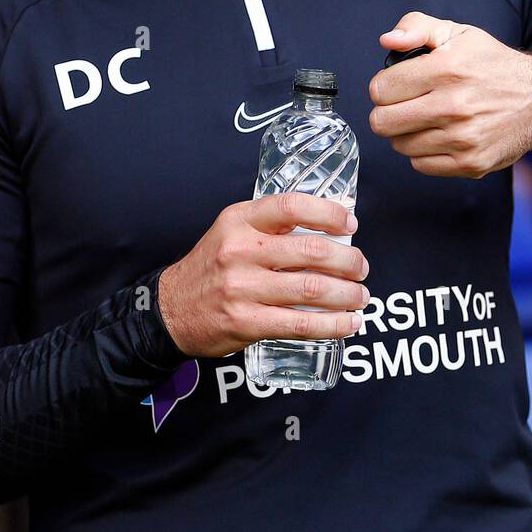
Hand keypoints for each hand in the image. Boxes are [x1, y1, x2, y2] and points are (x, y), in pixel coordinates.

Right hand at [156, 194, 368, 356]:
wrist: (170, 309)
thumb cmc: (211, 266)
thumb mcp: (231, 231)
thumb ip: (270, 226)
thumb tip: (327, 228)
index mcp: (239, 220)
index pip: (291, 206)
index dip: (328, 213)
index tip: (350, 224)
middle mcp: (240, 250)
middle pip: (310, 251)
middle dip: (347, 260)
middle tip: (361, 267)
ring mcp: (243, 288)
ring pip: (311, 289)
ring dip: (346, 294)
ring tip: (360, 296)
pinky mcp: (246, 322)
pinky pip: (300, 323)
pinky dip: (331, 325)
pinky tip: (347, 323)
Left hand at [368, 11, 531, 177]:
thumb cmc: (493, 65)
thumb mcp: (458, 33)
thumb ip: (416, 27)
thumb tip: (388, 40)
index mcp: (447, 69)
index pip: (380, 90)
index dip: (384, 86)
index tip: (398, 85)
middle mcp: (454, 106)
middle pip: (382, 122)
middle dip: (387, 112)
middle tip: (404, 105)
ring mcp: (463, 139)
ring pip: (400, 145)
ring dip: (407, 133)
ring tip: (426, 118)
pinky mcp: (471, 163)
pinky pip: (421, 165)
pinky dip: (424, 152)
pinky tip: (439, 135)